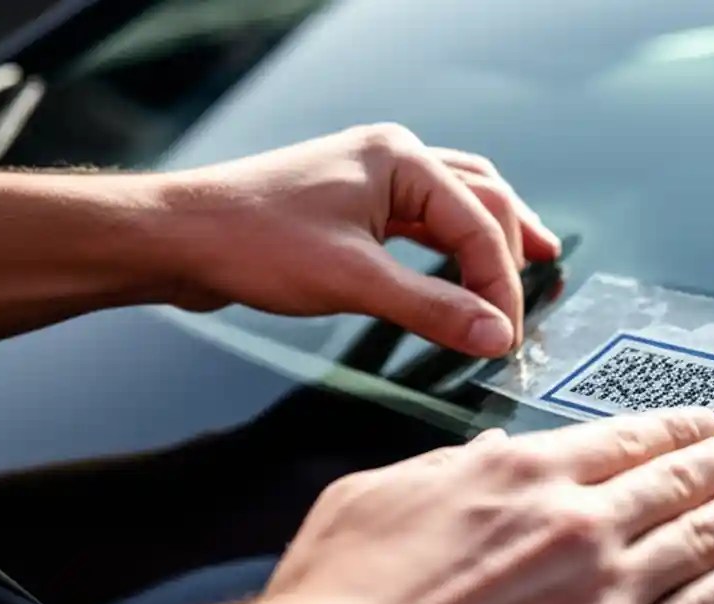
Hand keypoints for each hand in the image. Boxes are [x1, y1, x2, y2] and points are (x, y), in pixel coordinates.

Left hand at [162, 124, 559, 355]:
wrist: (178, 236)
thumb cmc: (253, 242)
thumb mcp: (354, 281)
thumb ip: (433, 308)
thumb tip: (494, 335)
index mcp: (401, 159)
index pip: (479, 222)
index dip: (501, 283)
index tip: (507, 335)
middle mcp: (394, 157)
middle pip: (482, 197)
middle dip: (512, 247)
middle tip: (535, 294)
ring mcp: (373, 177)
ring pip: (457, 201)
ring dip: (492, 235)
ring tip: (530, 260)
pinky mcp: (354, 203)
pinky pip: (424, 218)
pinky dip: (452, 243)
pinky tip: (460, 263)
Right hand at [262, 409, 713, 603]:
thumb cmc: (342, 603)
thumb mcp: (380, 496)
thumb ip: (453, 467)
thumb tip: (497, 453)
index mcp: (522, 476)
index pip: (625, 439)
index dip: (678, 427)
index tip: (708, 420)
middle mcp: (577, 522)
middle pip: (681, 476)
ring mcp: (608, 591)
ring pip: (708, 530)